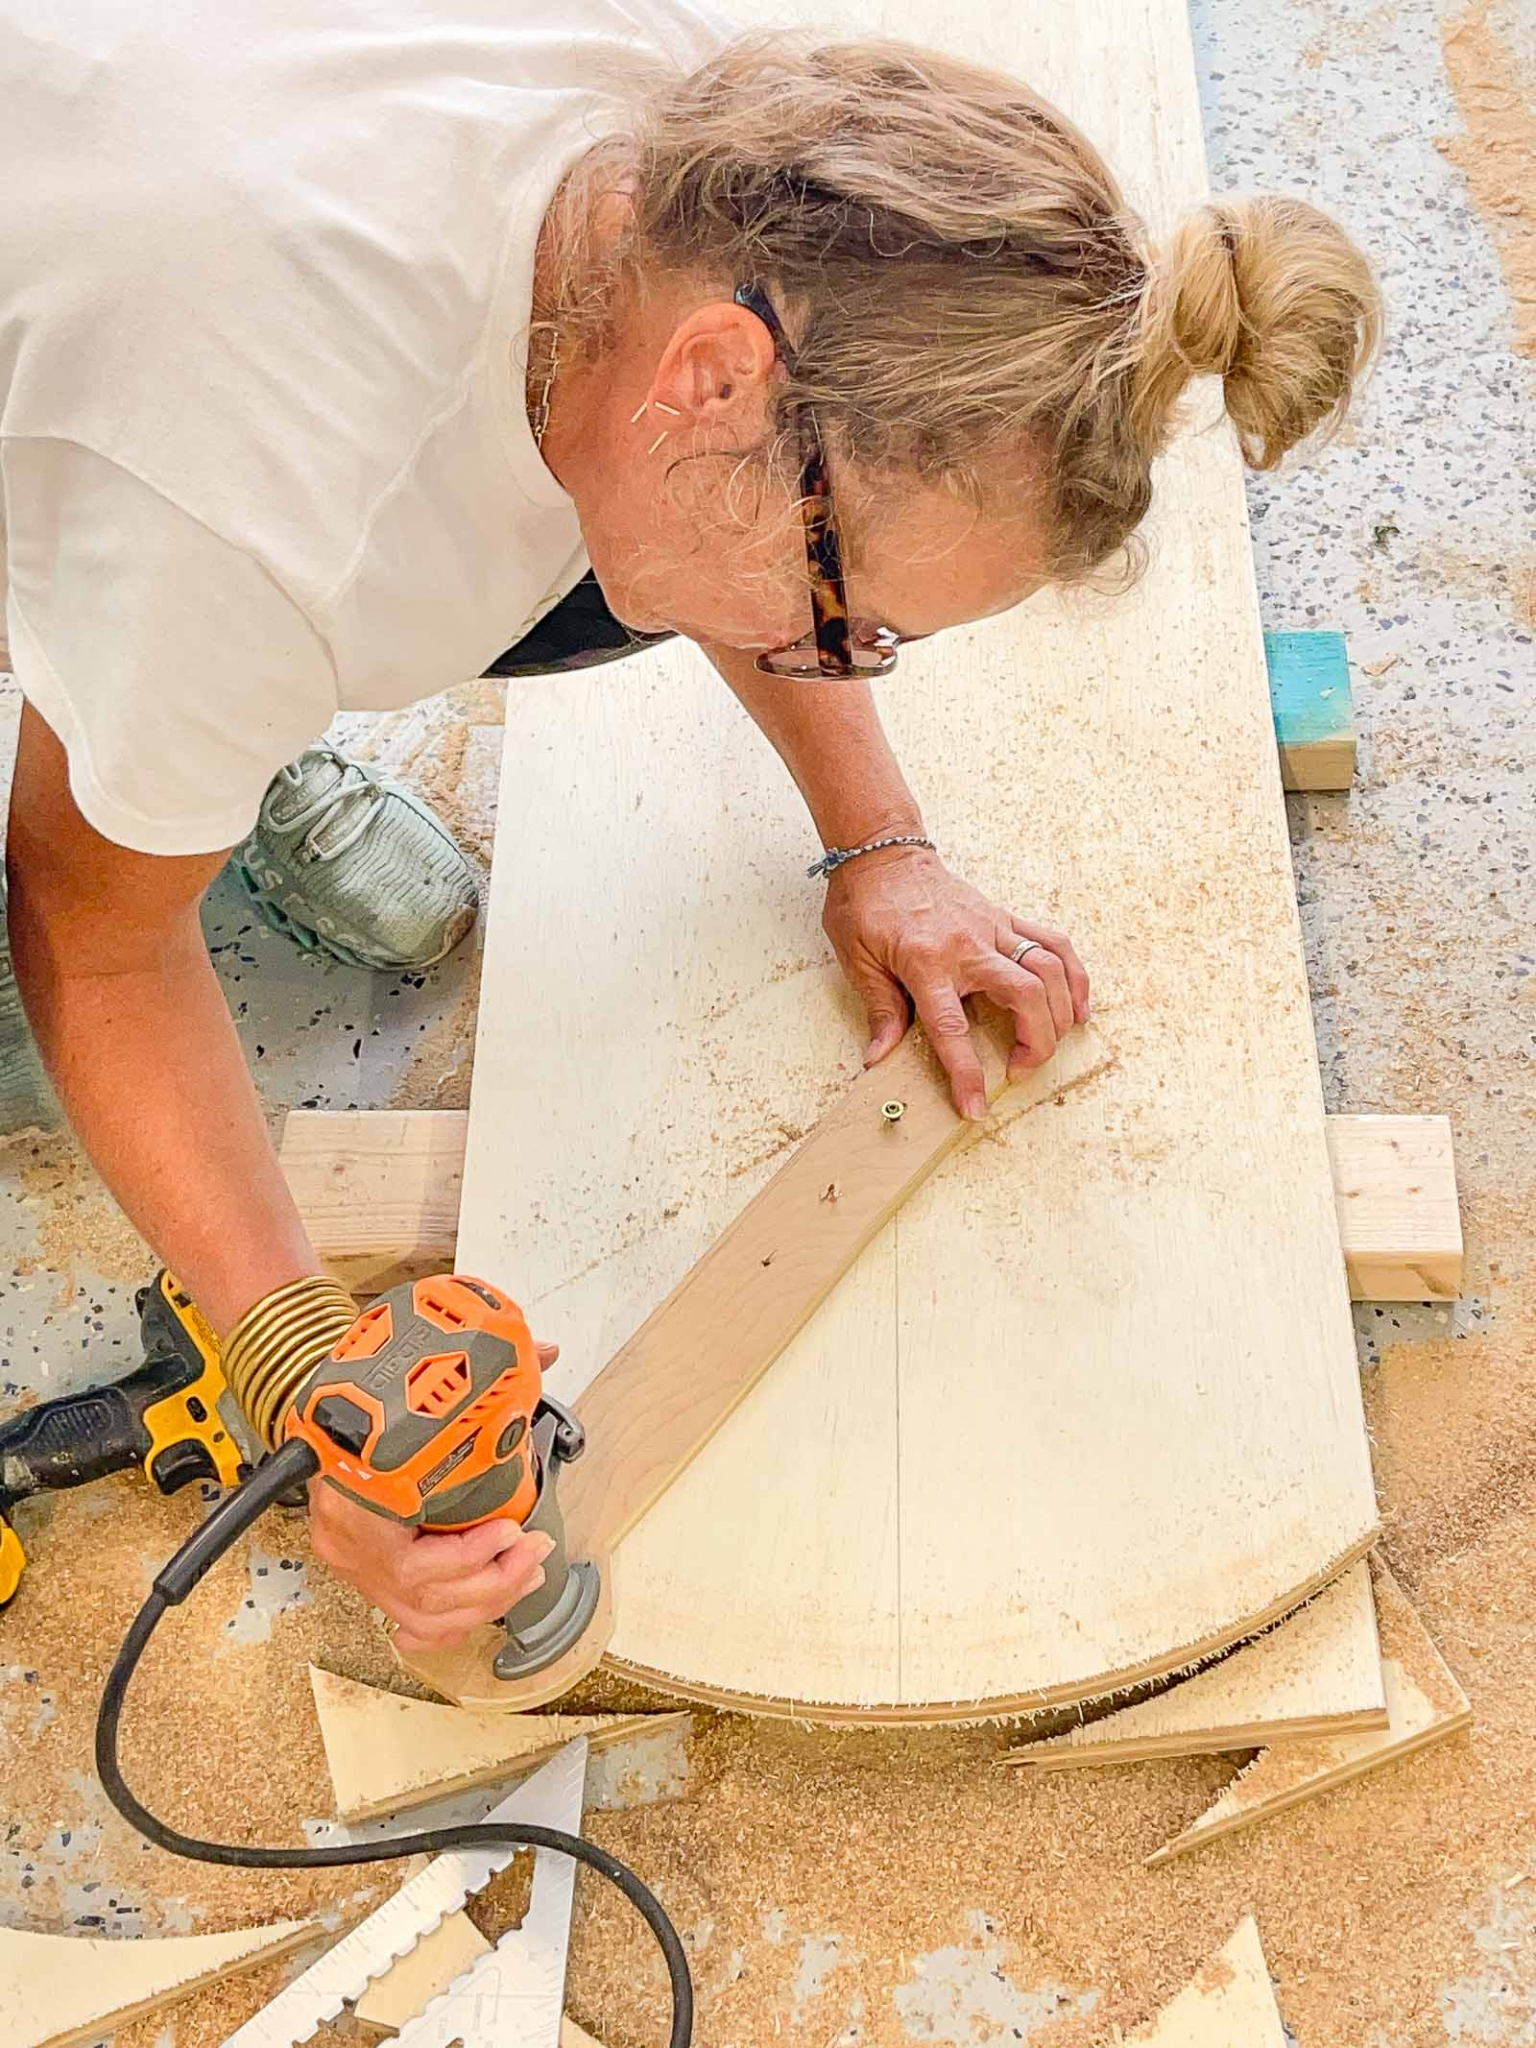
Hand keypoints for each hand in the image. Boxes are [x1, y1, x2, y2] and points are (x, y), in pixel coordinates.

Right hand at [307, 1340, 560, 1652]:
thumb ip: (480, 1378)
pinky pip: (406, 1620)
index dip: (466, 1556)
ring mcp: (353, 1565)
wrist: (313, 1411)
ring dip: (484, 1599)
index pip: (409, 1560)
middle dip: (492, 1579)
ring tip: (526, 1568)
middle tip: (533, 1548)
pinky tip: (480, 1608)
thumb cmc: (359, 1404)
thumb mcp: (407, 1389)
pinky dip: (448, 1624)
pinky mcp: (363, 1575)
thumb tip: (543, 1351)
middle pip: (424, 1595)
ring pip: (421, 1615)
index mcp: (351, 1502)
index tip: (509, 1529)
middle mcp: (348, 1543)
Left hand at [821, 846, 1089, 1118]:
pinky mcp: (1005, 917)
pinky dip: (1074, 975)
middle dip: (1036, 1042)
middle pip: (1026, 995)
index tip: (975, 1106)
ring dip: (1060, 1011)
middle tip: (1020, 1070)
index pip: (952, 1029)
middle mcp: (968, 945)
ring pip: (1050, 969)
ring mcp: (993, 928)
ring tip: (1051, 1042)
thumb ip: (880, 1010)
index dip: (966, 1073)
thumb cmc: (866, 905)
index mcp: (926, 962)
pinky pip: (1054, 943)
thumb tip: (880, 1058)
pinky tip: (1075, 1004)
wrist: (882, 853)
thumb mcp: (858, 960)